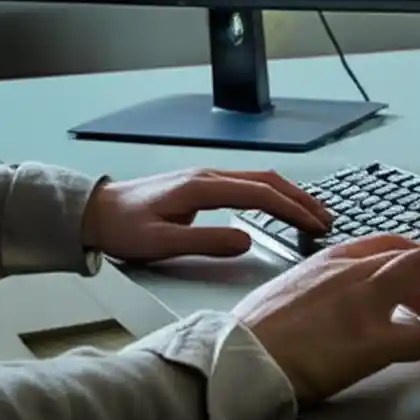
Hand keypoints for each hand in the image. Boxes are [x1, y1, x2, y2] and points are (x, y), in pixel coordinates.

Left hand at [82, 169, 332, 261]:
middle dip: (301, 199)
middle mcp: (208, 176)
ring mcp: (206, 178)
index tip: (314, 226)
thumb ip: (206, 242)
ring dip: (289, 195)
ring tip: (311, 214)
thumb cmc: (122, 228)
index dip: (292, 210)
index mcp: (202, 187)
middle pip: (268, 180)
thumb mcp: (161, 243)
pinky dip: (272, 195)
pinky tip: (280, 207)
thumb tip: (246, 241)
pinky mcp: (202, 186)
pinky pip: (248, 185)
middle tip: (326, 219)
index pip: (260, 194)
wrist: (93, 212)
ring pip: (260, 180)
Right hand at [232, 234, 419, 404]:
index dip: (412, 249)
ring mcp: (363, 302)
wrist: (235, 362)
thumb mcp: (284, 298)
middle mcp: (348, 272)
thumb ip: (315, 293)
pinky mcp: (371, 339)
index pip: (381, 244)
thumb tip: (327, 309)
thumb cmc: (251, 338)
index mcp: (325, 262)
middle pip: (413, 250)